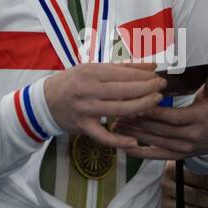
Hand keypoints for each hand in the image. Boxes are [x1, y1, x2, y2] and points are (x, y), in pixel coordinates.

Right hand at [43, 62, 166, 149]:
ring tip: (156, 101)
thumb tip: (151, 66)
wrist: (45, 101)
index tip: (157, 76)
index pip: (123, 74)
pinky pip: (104, 136)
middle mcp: (88, 90)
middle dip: (147, 88)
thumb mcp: (92, 68)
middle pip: (125, 91)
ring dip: (141, 106)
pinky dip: (119, 140)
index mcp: (90, 72)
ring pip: (120, 110)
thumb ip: (123, 68)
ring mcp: (85, 110)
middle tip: (162, 87)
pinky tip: (135, 141)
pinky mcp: (83, 127)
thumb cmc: (73, 81)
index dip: (144, 76)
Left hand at [115, 73, 207, 160]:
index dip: (155, 113)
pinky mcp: (177, 156)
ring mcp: (183, 148)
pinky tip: (125, 147)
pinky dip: (140, 153)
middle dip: (139, 122)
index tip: (137, 105)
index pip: (173, 117)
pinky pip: (156, 155)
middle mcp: (190, 136)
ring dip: (134, 134)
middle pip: (160, 130)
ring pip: (155, 141)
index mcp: (197, 119)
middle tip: (119, 113)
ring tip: (116, 126)